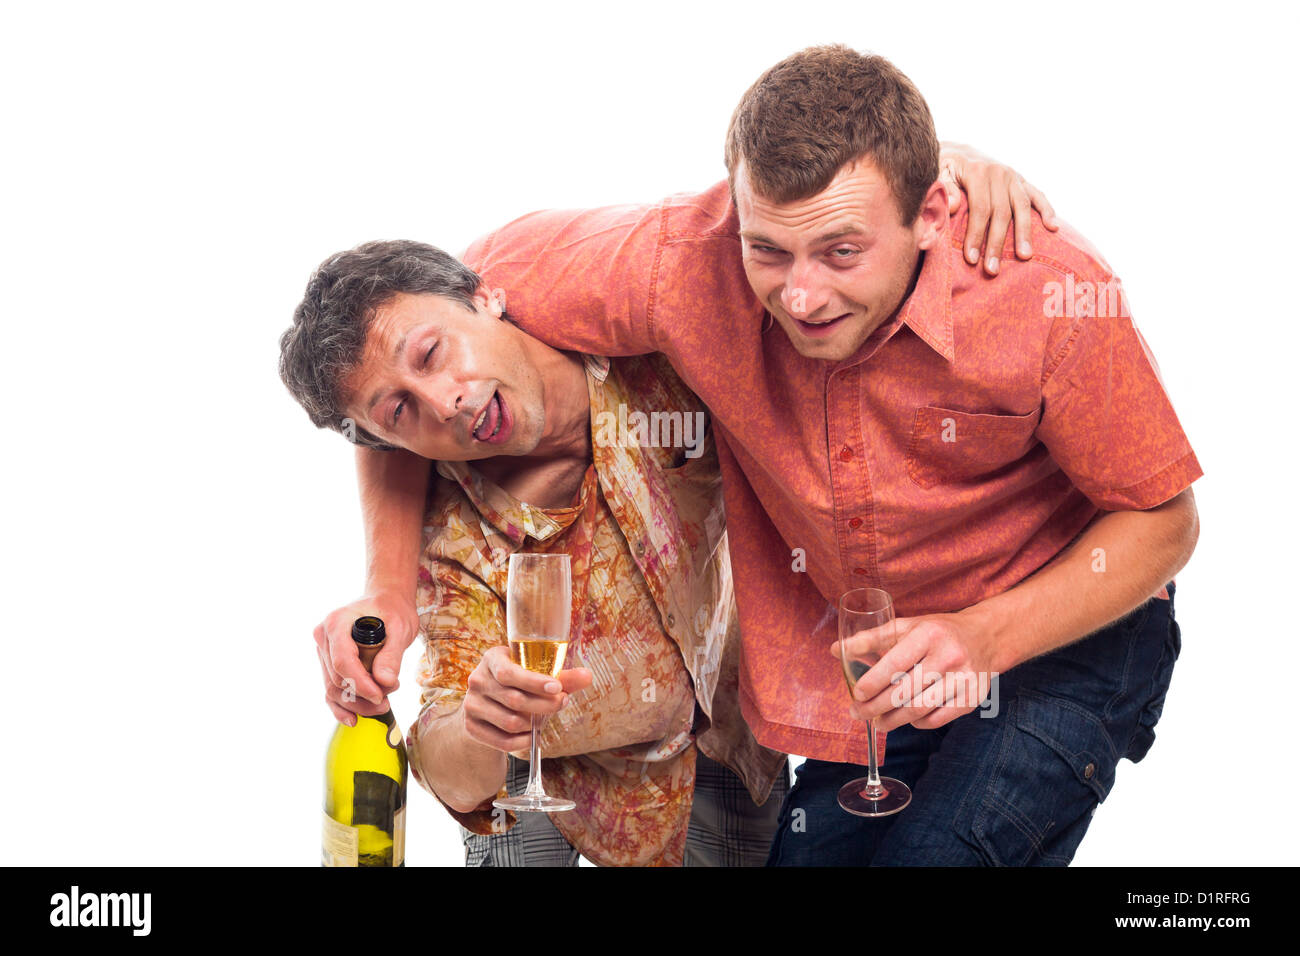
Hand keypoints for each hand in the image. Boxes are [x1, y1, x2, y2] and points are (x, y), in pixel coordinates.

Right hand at [315, 590, 419, 724]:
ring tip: (384, 703)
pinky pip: (330, 689)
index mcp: (337, 623)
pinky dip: (341, 706)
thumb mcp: (401, 627)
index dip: (360, 684)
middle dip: (363, 695)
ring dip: (357, 703)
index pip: (343, 662)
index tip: (381, 696)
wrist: (385, 601)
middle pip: (337, 679)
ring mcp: (323, 651)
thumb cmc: (393, 610)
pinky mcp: (328, 663)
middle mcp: (324, 637)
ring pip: (333, 689)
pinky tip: (353, 719)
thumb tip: (384, 681)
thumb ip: (392, 654)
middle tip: (390, 696)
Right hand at [462, 646, 592, 752]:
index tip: (557, 688)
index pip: (509, 672)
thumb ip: (562, 677)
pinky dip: (523, 742)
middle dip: (544, 705)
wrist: (487, 708)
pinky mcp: (471, 727)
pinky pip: (503, 741)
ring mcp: (471, 704)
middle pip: (514, 699)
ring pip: (511, 722)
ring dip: (534, 724)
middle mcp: (477, 680)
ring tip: (542, 719)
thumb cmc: (517, 686)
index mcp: (492, 659)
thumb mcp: (535, 676)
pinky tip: (532, 736)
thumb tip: (588, 676)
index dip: (534, 682)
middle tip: (562, 703)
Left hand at [831, 610, 997, 731]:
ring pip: (919, 709)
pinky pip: (937, 719)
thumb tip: (836, 650)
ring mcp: (963, 679)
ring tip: (877, 722)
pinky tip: (905, 720)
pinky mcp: (972, 698)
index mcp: (929, 634)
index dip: (872, 682)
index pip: (895, 663)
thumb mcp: (908, 626)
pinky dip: (917, 723)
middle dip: (875, 707)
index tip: (857, 694)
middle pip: (904, 691)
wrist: (985, 637)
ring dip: (893, 720)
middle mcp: (949, 655)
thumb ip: (873, 638)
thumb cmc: (939, 632)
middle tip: (858, 713)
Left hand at [939, 141, 1058, 275]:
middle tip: (992, 269)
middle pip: (1002, 212)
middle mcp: (999, 173)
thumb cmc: (943, 169)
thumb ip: (943, 188)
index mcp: (977, 172)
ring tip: (1024, 257)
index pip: (980, 208)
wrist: (957, 152)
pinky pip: (1037, 195)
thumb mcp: (937, 173)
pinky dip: (1047, 210)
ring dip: (1024, 233)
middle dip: (996, 243)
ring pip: (1022, 207)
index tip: (971, 259)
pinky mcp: (1021, 181)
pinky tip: (1053, 227)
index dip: (976, 234)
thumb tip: (954, 205)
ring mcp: (1013, 177)